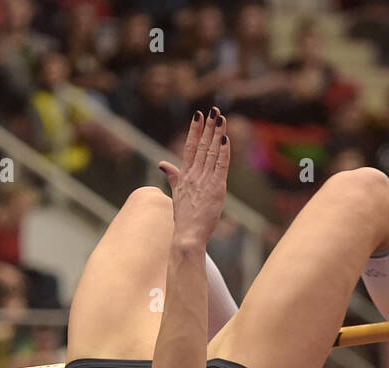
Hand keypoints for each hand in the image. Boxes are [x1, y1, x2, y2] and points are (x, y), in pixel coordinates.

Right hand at [157, 107, 230, 248]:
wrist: (187, 235)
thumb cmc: (184, 218)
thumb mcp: (176, 194)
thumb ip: (172, 176)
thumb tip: (162, 164)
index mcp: (185, 176)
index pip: (189, 147)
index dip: (194, 130)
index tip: (198, 115)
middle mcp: (194, 175)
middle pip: (201, 146)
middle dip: (207, 127)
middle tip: (213, 110)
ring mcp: (205, 181)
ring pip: (212, 152)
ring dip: (217, 134)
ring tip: (221, 118)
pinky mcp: (216, 188)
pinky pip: (221, 166)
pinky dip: (224, 152)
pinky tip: (226, 139)